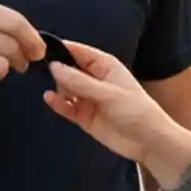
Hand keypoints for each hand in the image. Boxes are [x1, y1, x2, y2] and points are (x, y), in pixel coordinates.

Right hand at [43, 41, 190, 189]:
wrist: (149, 143)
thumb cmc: (136, 111)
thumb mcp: (108, 94)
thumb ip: (80, 82)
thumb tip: (54, 67)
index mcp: (105, 66)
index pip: (78, 51)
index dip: (61, 48)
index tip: (41, 48)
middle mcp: (95, 79)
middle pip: (69, 69)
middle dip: (57, 70)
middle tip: (44, 72)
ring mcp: (89, 98)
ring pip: (66, 88)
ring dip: (58, 88)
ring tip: (56, 91)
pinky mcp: (85, 116)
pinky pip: (67, 106)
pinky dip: (58, 103)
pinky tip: (50, 99)